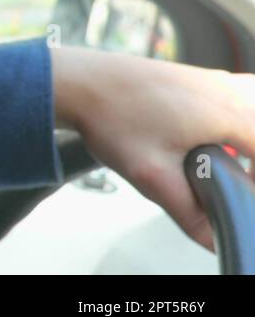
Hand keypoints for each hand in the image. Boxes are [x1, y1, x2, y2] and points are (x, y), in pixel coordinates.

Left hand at [52, 45, 254, 251]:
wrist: (78, 82)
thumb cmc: (111, 120)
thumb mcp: (152, 176)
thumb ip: (189, 212)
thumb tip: (213, 239)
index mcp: (226, 113)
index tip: (243, 195)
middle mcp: (225, 90)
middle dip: (252, 156)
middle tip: (236, 178)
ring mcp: (211, 79)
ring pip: (253, 104)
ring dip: (248, 135)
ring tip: (233, 161)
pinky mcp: (195, 77)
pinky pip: (238, 94)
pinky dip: (240, 115)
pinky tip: (218, 137)